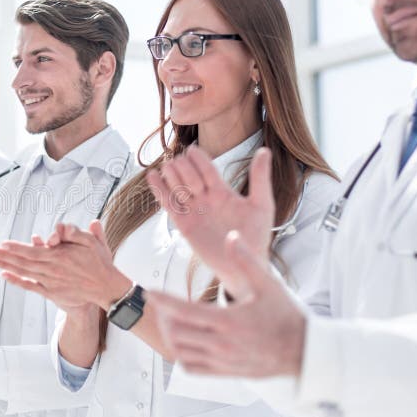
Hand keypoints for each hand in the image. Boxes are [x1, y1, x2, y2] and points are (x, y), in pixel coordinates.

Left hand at [0, 220, 131, 310]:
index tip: (3, 244)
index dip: (16, 248)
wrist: (105, 288)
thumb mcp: (94, 242)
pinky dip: (17, 281)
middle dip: (5, 256)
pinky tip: (5, 276)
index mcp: (61, 256)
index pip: (33, 251)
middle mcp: (53, 270)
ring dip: (7, 266)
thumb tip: (68, 225)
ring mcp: (51, 282)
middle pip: (24, 262)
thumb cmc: (100, 263)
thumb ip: (80, 232)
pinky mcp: (52, 292)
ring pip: (24, 272)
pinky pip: (31, 286)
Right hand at [147, 146, 273, 298]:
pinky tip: (152, 176)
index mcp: (223, 191)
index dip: (199, 159)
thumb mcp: (261, 205)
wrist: (244, 266)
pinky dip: (159, 190)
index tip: (192, 150)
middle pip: (188, 174)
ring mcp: (193, 210)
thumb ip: (260, 178)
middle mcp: (205, 198)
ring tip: (168, 168)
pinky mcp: (183, 224)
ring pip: (177, 187)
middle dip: (184, 169)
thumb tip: (264, 150)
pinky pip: (169, 204)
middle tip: (184, 170)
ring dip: (171, 175)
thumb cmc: (256, 236)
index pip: (207, 169)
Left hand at [147, 232, 306, 376]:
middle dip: (163, 316)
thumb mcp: (268, 284)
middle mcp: (221, 344)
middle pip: (176, 332)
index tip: (149, 292)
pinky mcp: (225, 372)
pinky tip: (184, 341)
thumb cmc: (286, 317)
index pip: (184, 310)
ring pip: (180, 351)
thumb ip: (246, 260)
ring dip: (170, 335)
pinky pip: (192, 368)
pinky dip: (181, 356)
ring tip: (170, 320)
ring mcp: (222, 361)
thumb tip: (230, 236)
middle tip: (161, 304)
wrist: (304, 352)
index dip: (163, 300)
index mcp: (228, 321)